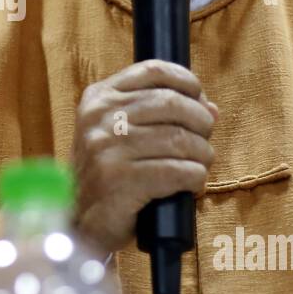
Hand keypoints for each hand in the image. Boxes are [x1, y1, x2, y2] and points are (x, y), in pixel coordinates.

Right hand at [70, 60, 218, 256]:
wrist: (81, 222)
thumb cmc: (109, 174)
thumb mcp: (122, 134)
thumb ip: (161, 115)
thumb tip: (212, 109)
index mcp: (98, 98)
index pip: (153, 71)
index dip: (187, 82)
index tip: (200, 100)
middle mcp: (99, 119)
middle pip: (171, 103)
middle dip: (200, 122)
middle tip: (204, 140)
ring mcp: (107, 150)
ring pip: (179, 139)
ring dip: (202, 154)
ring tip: (199, 165)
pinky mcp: (120, 181)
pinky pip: (178, 172)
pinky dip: (196, 178)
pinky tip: (192, 184)